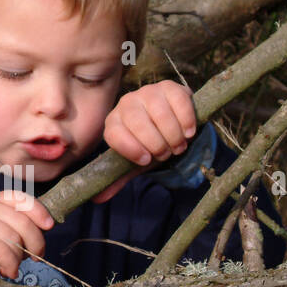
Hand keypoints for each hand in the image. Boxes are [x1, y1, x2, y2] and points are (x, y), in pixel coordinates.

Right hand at [0, 190, 53, 279]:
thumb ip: (1, 221)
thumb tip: (30, 238)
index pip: (20, 198)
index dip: (38, 211)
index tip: (49, 225)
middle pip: (23, 221)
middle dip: (36, 242)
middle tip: (36, 257)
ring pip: (14, 239)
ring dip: (19, 258)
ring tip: (13, 267)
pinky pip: (3, 251)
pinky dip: (10, 264)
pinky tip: (7, 271)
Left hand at [93, 81, 198, 202]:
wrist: (172, 125)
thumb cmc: (149, 145)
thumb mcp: (133, 163)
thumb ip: (117, 178)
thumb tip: (97, 199)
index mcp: (113, 122)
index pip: (115, 133)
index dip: (131, 149)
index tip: (146, 160)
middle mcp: (127, 103)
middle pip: (139, 123)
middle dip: (157, 144)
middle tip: (167, 154)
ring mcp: (148, 92)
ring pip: (160, 113)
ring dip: (173, 135)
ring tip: (178, 145)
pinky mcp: (170, 87)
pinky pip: (179, 101)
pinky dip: (186, 120)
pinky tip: (188, 131)